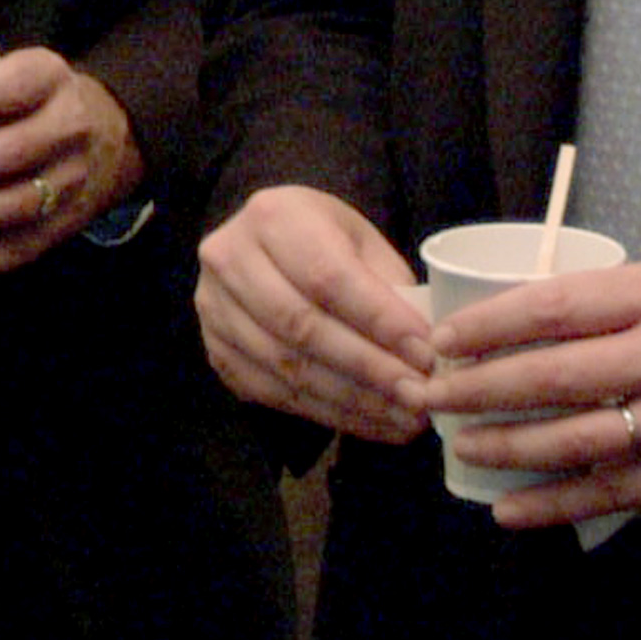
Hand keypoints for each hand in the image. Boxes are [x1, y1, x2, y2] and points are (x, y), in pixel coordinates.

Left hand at [0, 48, 136, 292]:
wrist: (111, 132)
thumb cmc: (37, 100)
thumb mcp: (16, 72)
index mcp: (49, 79)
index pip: (14, 88)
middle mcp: (69, 128)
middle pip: (13, 152)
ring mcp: (71, 180)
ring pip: (16, 205)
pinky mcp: (66, 223)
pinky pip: (20, 250)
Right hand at [194, 184, 432, 442]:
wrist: (264, 245)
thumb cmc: (324, 239)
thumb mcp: (360, 241)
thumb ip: (386, 286)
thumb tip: (422, 349)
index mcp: (272, 217)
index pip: (328, 277)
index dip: (379, 320)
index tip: (426, 352)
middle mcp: (229, 260)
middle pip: (303, 327)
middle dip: (369, 368)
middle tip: (418, 395)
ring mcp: (214, 310)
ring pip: (287, 367)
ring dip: (352, 400)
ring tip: (403, 417)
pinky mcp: (216, 352)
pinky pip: (274, 394)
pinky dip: (327, 414)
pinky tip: (370, 422)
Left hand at [425, 259, 640, 523]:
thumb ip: (626, 301)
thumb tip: (543, 323)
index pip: (555, 307)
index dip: (492, 325)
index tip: (447, 337)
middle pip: (551, 375)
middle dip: (480, 388)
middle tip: (431, 394)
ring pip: (572, 439)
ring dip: (506, 446)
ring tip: (461, 446)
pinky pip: (609, 492)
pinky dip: (552, 504)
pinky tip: (508, 511)